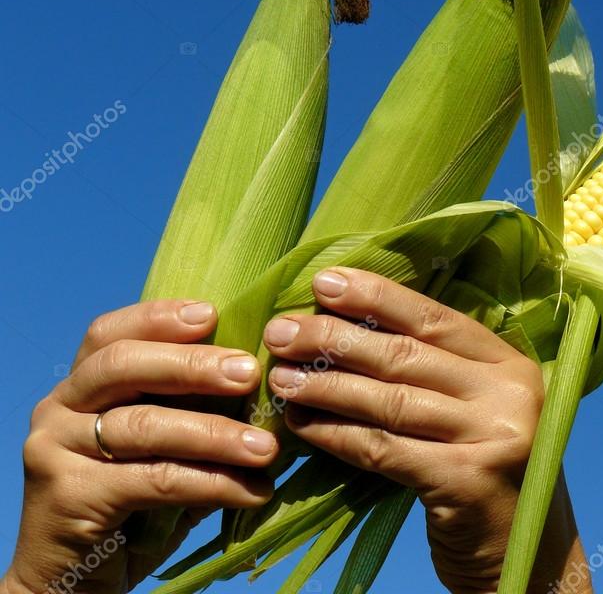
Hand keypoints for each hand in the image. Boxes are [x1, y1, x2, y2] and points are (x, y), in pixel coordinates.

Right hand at [2, 300, 276, 593]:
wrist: (71, 584)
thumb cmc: (131, 504)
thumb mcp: (161, 448)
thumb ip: (192, 411)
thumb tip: (269, 386)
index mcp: (80, 386)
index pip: (110, 333)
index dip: (159, 317)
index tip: (213, 313)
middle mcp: (58, 408)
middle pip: (124, 367)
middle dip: (193, 365)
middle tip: (251, 373)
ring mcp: (55, 451)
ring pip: (144, 426)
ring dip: (215, 434)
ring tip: (267, 448)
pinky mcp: (68, 497)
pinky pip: (152, 480)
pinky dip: (210, 483)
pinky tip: (250, 491)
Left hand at [263, 268, 592, 593]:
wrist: (522, 554)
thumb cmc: (480, 472)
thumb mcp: (473, 411)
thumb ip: (434, 373)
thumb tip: (346, 326)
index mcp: (509, 364)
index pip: (434, 318)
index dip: (376, 297)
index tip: (324, 282)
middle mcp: (509, 393)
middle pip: (406, 356)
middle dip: (335, 339)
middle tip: (281, 330)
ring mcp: (494, 436)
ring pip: (390, 401)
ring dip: (326, 386)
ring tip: (281, 376)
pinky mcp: (467, 481)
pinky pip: (384, 450)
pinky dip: (336, 435)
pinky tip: (301, 426)